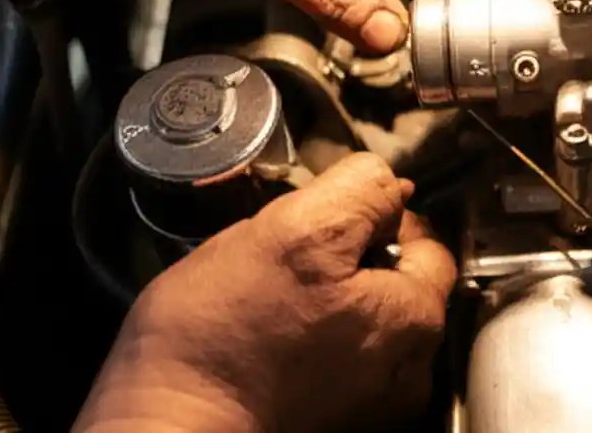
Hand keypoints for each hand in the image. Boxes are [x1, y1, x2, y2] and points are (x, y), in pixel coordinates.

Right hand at [74, 153, 456, 431]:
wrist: (166, 427)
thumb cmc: (223, 340)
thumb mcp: (294, 231)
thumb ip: (360, 194)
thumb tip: (389, 183)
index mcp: (414, 320)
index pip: (426, 240)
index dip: (377, 213)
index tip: (329, 212)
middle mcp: (407, 371)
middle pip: (394, 283)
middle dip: (349, 258)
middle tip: (290, 255)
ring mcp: (369, 405)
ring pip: (360, 321)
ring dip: (326, 300)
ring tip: (271, 299)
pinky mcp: (329, 422)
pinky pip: (332, 362)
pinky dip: (307, 342)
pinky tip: (266, 337)